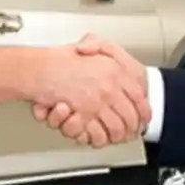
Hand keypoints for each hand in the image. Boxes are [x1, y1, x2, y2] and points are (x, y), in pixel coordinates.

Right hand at [32, 34, 146, 145]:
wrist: (39, 69)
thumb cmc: (61, 59)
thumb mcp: (91, 44)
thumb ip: (107, 49)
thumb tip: (121, 62)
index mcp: (115, 70)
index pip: (140, 95)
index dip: (144, 110)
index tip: (144, 117)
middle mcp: (109, 86)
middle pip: (131, 115)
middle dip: (132, 128)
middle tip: (130, 132)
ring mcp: (97, 102)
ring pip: (117, 128)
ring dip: (117, 136)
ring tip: (115, 137)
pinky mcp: (83, 116)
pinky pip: (98, 135)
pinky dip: (99, 139)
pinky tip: (98, 137)